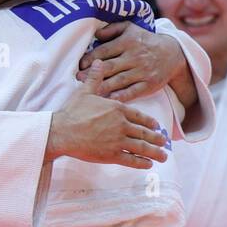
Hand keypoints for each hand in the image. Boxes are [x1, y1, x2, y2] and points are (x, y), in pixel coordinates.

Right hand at [47, 61, 168, 169]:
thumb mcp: (85, 92)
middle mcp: (121, 124)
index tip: (157, 127)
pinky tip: (148, 164)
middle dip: (157, 138)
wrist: (62, 132)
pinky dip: (141, 163)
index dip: (150, 123)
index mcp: (117, 108)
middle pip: (144, 132)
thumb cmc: (72, 112)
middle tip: (165, 143)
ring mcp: (118, 140)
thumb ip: (95, 78)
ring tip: (163, 157)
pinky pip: (131, 159)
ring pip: (142, 147)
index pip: (140, 116)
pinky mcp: (111, 154)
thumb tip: (98, 62)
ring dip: (155, 152)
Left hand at [76, 22, 182, 101]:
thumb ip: (113, 29)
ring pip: (119, 80)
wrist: (172, 53)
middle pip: (109, 66)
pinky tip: (110, 100)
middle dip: (92, 74)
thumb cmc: (145, 40)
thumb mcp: (131, 28)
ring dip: (103, 86)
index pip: (105, 50)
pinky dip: (122, 96)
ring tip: (89, 91)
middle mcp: (134, 56)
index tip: (80, 65)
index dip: (91, 58)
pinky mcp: (148, 84)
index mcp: (128, 42)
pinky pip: (133, 92)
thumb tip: (96, 34)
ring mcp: (142, 71)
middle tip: (78, 79)